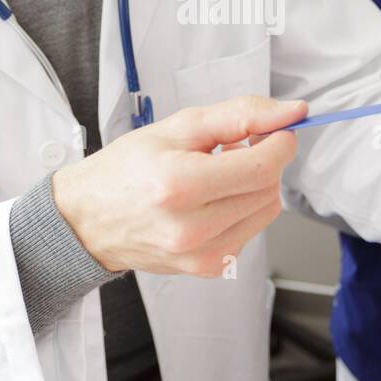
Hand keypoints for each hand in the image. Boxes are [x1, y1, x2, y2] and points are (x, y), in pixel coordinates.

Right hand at [51, 95, 307, 277]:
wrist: (89, 219)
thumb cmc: (127, 169)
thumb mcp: (179, 127)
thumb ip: (240, 115)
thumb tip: (291, 113)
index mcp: (180, 185)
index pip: (263, 166)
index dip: (279, 143)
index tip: (272, 130)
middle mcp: (192, 228)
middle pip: (269, 189)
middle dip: (264, 161)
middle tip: (235, 147)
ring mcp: (201, 255)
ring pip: (267, 211)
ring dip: (255, 186)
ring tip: (219, 175)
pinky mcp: (209, 268)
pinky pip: (251, 230)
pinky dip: (242, 209)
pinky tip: (213, 200)